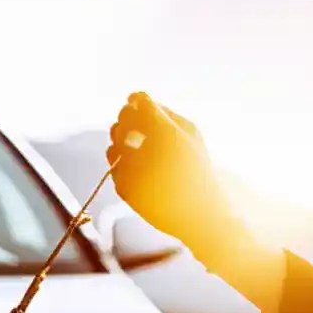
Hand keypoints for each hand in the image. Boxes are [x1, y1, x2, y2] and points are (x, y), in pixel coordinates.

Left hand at [106, 92, 285, 312]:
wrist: (199, 214)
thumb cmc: (198, 170)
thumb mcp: (191, 135)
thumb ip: (166, 114)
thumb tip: (137, 98)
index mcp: (168, 134)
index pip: (139, 103)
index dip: (137, 100)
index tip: (138, 102)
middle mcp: (147, 151)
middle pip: (123, 120)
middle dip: (127, 117)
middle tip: (135, 121)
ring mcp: (132, 171)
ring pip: (114, 141)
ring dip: (122, 139)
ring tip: (138, 147)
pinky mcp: (123, 188)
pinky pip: (114, 164)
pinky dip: (122, 162)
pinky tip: (138, 166)